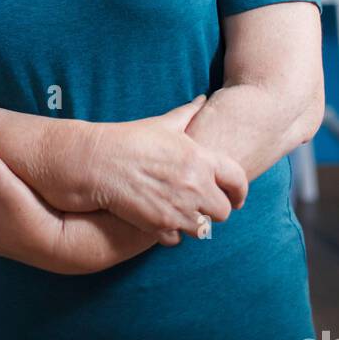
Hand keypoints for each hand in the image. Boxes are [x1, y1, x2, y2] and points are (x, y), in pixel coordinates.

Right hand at [88, 96, 248, 241]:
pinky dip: (171, 233)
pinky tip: (161, 220)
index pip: (237, 180)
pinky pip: (178, 239)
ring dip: (193, 223)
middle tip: (201, 204)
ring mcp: (179, 208)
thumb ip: (187, 113)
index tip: (236, 198)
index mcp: (200, 159)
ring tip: (180, 212)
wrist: (99, 162)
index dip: (240, 191)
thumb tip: (202, 99)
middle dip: (213, 209)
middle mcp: (195, 186)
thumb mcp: (162, 124)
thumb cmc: (131, 139)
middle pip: (223, 210)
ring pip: (203, 229)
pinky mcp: (161, 225)